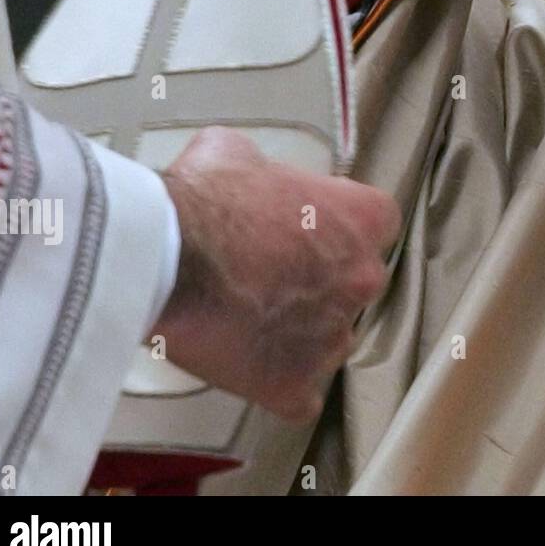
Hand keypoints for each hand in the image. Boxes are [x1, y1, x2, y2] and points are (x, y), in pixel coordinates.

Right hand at [153, 127, 399, 422]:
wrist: (166, 257)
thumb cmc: (205, 203)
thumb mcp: (234, 152)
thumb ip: (262, 166)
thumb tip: (246, 169)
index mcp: (364, 218)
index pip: (378, 223)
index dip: (341, 227)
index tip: (313, 229)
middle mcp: (362, 278)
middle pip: (357, 282)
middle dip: (322, 280)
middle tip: (274, 274)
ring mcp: (333, 337)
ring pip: (331, 338)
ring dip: (302, 331)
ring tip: (253, 319)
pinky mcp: (295, 384)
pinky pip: (302, 394)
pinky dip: (281, 384)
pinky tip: (253, 366)